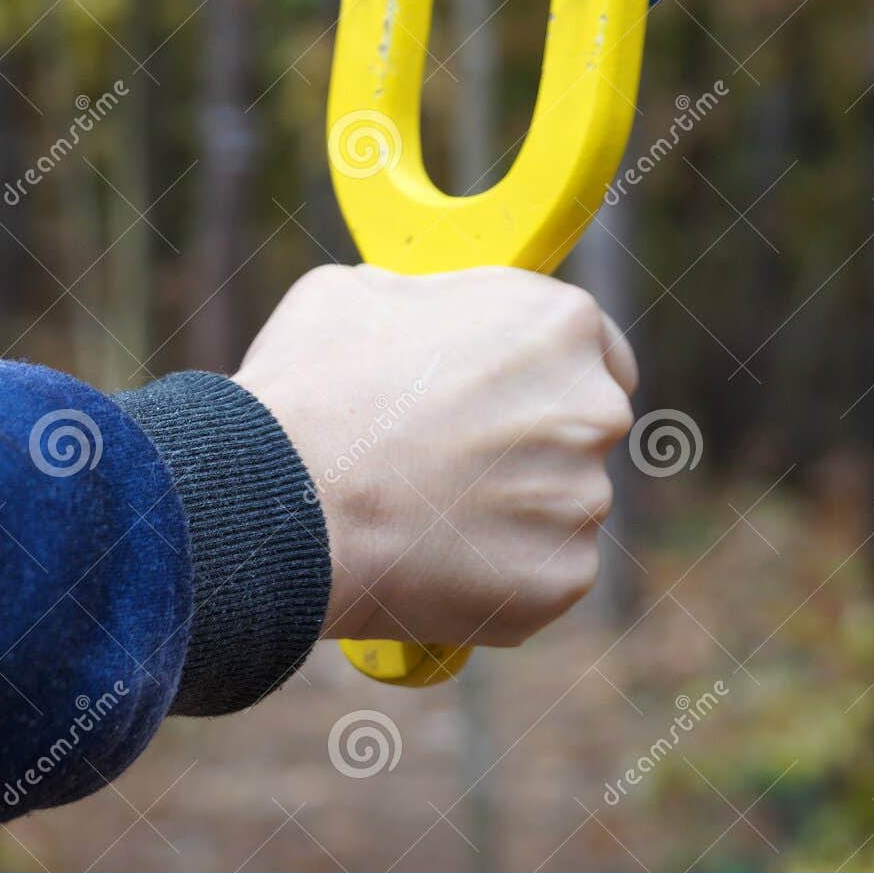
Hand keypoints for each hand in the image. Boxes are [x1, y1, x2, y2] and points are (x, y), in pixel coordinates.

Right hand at [233, 264, 636, 647]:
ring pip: (558, 505)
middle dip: (527, 442)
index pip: (593, 347)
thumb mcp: (352, 294)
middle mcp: (592, 409)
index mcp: (556, 324)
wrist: (280, 502)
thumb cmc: (310, 389)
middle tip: (449, 458)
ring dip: (510, 510)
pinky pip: (538, 573)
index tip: (511, 393)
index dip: (545, 371)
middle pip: (579, 428)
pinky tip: (430, 559)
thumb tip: (419, 319)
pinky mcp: (560, 578)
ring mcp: (581, 499)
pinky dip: (495, 572)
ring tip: (424, 513)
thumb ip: (420, 302)